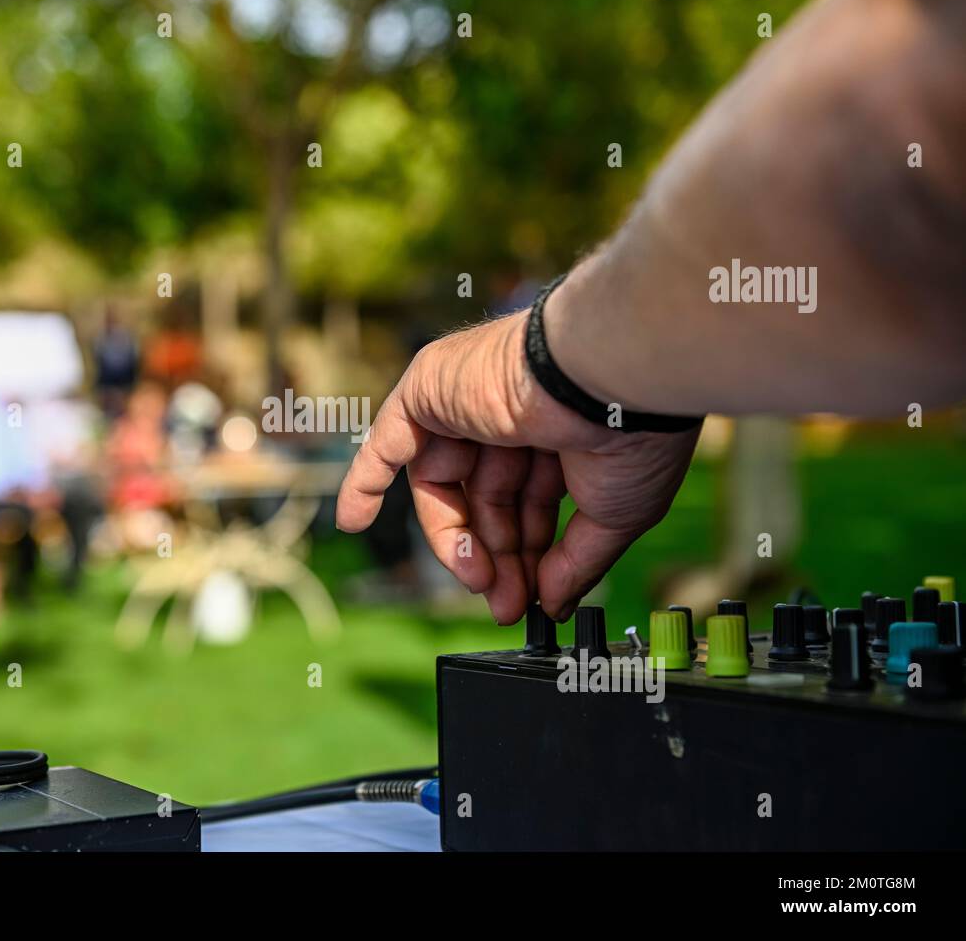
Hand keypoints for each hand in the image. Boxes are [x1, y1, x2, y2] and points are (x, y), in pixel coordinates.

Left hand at [336, 308, 699, 623]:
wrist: (608, 378)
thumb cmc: (629, 432)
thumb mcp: (613, 513)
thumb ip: (575, 562)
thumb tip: (552, 604)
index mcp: (558, 432)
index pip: (526, 503)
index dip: (527, 555)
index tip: (534, 599)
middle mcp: (510, 415)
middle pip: (484, 502)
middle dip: (497, 556)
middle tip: (506, 602)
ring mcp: (466, 403)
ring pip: (444, 486)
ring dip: (455, 542)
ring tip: (480, 581)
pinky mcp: (430, 392)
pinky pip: (385, 443)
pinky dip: (365, 481)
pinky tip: (353, 523)